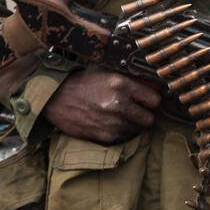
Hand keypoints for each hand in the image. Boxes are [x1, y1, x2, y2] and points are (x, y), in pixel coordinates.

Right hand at [41, 66, 161, 143]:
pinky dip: (121, 133)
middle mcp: (119, 104)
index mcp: (121, 84)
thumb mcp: (107, 72)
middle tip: (137, 111)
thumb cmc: (83, 83)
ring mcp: (112, 122)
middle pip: (149, 119)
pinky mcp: (104, 136)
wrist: (55, 98)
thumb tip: (154, 86)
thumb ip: (132, 79)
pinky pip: (125, 138)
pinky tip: (111, 124)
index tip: (147, 101)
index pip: (154, 100)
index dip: (151, 101)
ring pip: (138, 130)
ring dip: (133, 125)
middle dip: (145, 115)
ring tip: (120, 116)